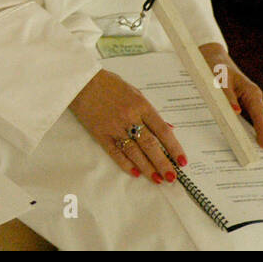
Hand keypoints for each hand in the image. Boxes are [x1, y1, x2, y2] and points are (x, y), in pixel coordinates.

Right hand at [69, 69, 185, 180]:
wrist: (81, 82)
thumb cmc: (109, 84)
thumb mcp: (134, 92)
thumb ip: (149, 111)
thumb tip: (167, 128)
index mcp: (141, 105)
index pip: (162, 131)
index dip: (174, 148)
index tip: (182, 161)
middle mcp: (129, 117)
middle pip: (150, 145)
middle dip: (163, 163)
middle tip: (171, 177)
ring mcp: (114, 127)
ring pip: (134, 151)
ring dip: (147, 167)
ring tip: (157, 179)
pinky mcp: (100, 133)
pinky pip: (115, 152)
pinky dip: (125, 163)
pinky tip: (134, 172)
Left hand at [199, 43, 262, 148]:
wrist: (211, 57)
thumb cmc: (216, 67)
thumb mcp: (219, 79)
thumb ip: (227, 95)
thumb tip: (236, 112)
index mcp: (251, 92)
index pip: (259, 115)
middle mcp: (252, 97)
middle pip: (259, 120)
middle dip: (262, 136)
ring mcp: (247, 100)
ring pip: (253, 120)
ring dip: (254, 134)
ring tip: (254, 151)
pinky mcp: (240, 102)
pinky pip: (245, 117)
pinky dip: (245, 128)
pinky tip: (242, 139)